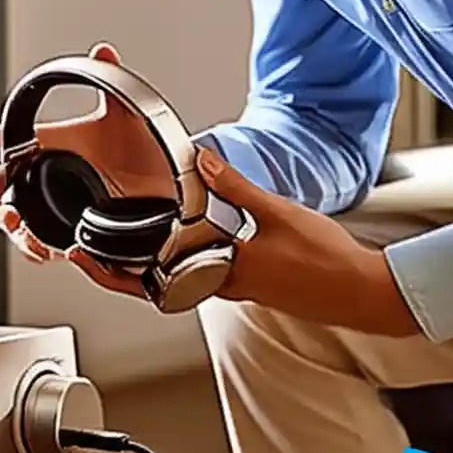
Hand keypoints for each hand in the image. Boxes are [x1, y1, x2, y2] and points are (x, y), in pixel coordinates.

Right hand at [0, 42, 176, 263]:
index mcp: (53, 142)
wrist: (172, 186)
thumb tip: (104, 52)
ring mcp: (59, 204)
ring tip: (15, 222)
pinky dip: (35, 246)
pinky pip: (42, 242)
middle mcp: (51, 174)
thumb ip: (112, 80)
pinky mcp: (71, 230)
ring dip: (11, 222)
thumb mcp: (127, 113)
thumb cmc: (146, 149)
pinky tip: (42, 247)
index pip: (8, 138)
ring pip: (18, 217)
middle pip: (4, 184)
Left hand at [69, 146, 421, 336]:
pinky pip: (204, 274)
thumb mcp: (277, 213)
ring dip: (151, 263)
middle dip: (120, 269)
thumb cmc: (329, 261)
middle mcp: (224, 288)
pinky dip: (183, 259)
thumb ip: (235, 186)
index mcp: (224, 273)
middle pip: (157, 282)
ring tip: (123, 242)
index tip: (86, 258)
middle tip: (87, 253)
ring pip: (179, 279)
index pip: (153, 277)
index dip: (114, 270)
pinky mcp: (249, 286)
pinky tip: (181, 240)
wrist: (366, 292)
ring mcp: (236, 290)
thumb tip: (201, 160)